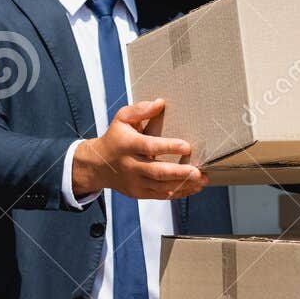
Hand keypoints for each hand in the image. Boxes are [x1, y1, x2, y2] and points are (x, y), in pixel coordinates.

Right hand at [73, 98, 206, 199]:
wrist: (98, 166)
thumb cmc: (116, 138)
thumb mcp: (122, 119)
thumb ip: (140, 110)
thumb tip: (160, 103)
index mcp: (128, 145)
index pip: (149, 146)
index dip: (168, 147)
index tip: (187, 146)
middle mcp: (131, 165)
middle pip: (157, 171)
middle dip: (179, 173)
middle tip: (198, 172)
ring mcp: (135, 182)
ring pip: (161, 186)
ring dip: (183, 184)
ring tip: (202, 179)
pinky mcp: (139, 193)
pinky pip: (160, 195)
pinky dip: (178, 192)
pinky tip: (193, 187)